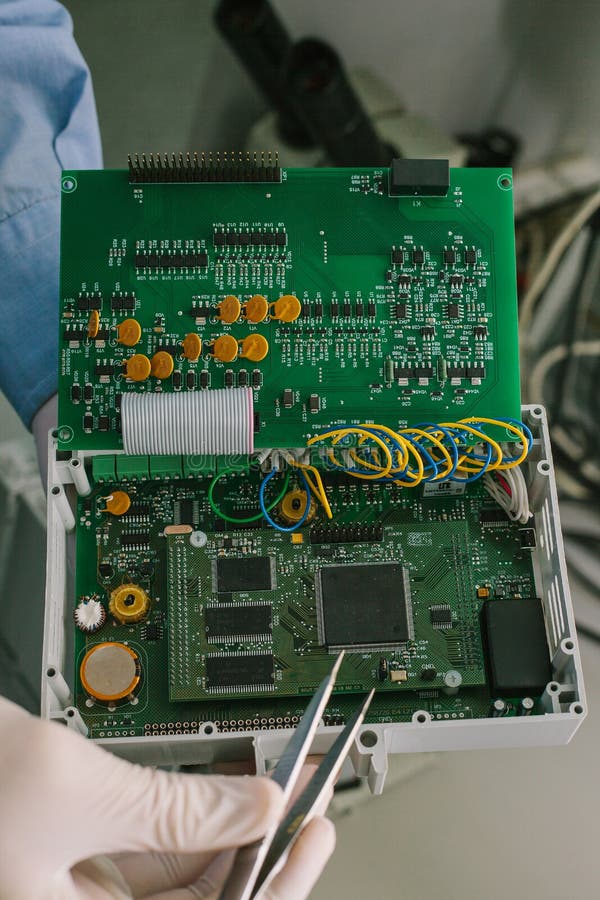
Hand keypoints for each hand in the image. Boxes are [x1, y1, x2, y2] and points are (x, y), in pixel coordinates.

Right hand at [0, 698, 334, 899]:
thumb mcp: (75, 791)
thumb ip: (172, 808)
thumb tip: (258, 806)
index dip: (271, 890)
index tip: (313, 839)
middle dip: (259, 854)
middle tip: (310, 805)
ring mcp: (76, 892)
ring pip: (179, 876)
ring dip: (232, 827)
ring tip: (281, 782)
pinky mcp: (76, 857)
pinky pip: (150, 846)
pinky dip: (192, 814)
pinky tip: (229, 784)